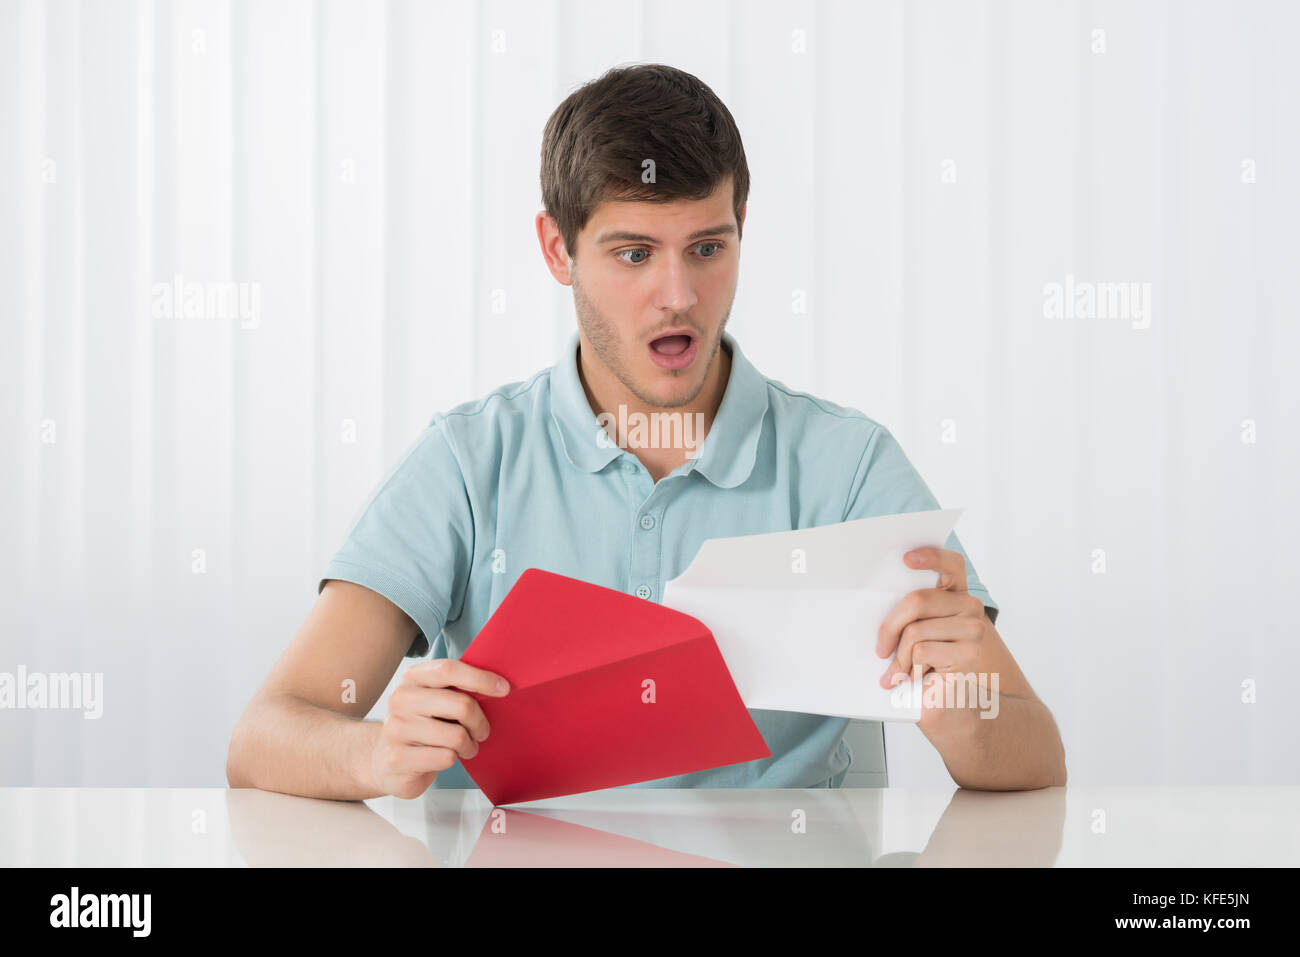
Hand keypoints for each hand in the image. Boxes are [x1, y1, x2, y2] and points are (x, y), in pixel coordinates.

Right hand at [370, 658, 509, 798]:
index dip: (480, 678)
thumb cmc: (423, 727)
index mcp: (412, 678)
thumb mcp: (435, 700)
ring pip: (456, 736)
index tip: (504, 689)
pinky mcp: (397, 758)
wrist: (388, 761)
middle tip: (483, 730)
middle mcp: (400, 699)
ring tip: (465, 747)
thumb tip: (498, 684)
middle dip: (480, 721)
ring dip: (469, 745)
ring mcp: (396, 729)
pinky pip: (445, 758)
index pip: (449, 670)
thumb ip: (457, 688)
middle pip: (461, 705)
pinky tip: (445, 757)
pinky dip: (454, 759)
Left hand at [875, 547, 989, 728]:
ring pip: (915, 629)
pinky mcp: (969, 653)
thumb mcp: (911, 634)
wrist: (945, 710)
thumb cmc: (923, 669)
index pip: (950, 564)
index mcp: (955, 596)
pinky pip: (920, 650)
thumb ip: (907, 613)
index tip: (906, 559)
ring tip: (898, 671)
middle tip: (880, 649)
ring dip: (899, 656)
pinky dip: (907, 668)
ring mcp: (973, 630)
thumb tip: (873, 596)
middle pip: (917, 600)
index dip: (930, 556)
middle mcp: (970, 607)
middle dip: (890, 626)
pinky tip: (912, 679)